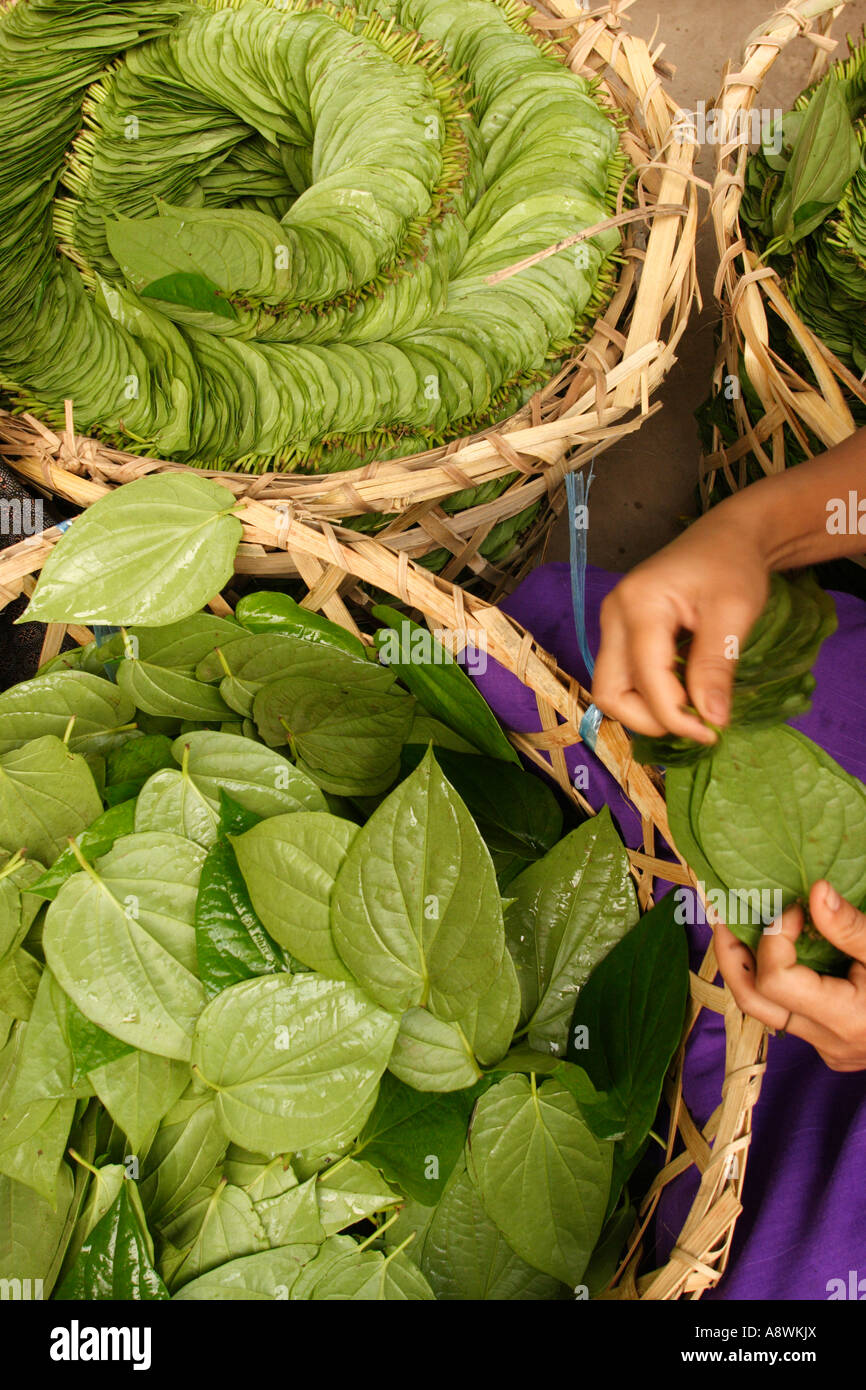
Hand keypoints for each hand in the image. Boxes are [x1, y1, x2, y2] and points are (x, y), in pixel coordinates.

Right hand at [592, 507, 768, 742]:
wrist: (727, 537)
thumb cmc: (733, 565)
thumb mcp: (735, 612)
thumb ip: (717, 666)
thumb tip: (712, 720)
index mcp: (639, 605)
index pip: (645, 679)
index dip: (674, 716)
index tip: (711, 732)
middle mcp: (613, 615)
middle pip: (610, 692)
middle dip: (650, 720)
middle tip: (696, 724)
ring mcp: (613, 624)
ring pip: (612, 689)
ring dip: (648, 710)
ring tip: (691, 708)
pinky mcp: (621, 632)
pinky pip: (624, 678)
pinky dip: (650, 695)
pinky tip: (685, 690)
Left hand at [715, 881, 865, 1071]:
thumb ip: (853, 928)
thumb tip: (816, 891)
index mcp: (845, 1020)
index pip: (777, 980)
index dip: (775, 937)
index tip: (794, 909)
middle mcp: (828, 1041)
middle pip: (752, 1002)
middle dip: (730, 954)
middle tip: (719, 912)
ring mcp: (828, 1048)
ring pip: (766, 1010)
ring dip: (748, 965)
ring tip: (735, 925)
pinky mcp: (832, 1043)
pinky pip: (789, 1013)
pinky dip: (776, 979)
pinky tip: (776, 948)